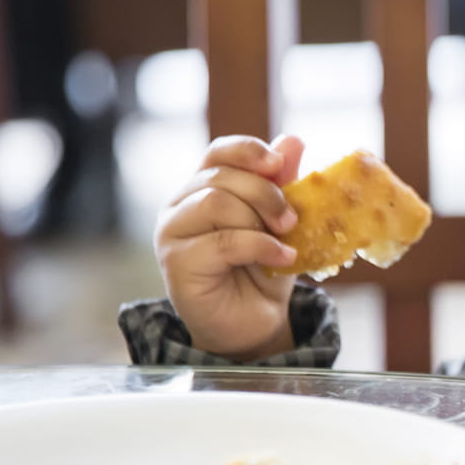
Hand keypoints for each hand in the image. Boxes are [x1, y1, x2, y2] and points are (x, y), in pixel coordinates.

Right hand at [154, 134, 305, 360]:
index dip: (249, 150)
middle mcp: (179, 205)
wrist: (254, 323)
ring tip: (285, 240)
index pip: (218, 151)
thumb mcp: (279, 222)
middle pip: (221, 175)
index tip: (280, 163)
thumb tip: (293, 141)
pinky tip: (281, 258)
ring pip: (216, 202)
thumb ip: (282, 183)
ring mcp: (172, 233)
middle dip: (266, 193)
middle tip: (292, 219)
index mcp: (201, 188)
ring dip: (259, 219)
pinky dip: (260, 246)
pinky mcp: (176, 263)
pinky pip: (221, 241)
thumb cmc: (262, 270)